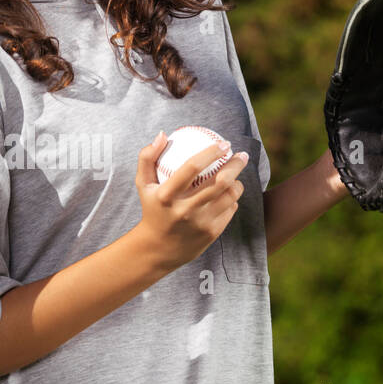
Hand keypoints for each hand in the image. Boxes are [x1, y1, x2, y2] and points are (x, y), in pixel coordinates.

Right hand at [132, 131, 247, 272]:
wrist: (158, 249)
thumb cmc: (152, 209)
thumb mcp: (142, 184)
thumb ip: (147, 157)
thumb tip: (162, 134)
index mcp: (166, 195)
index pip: (192, 167)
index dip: (211, 153)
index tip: (223, 144)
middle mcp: (184, 209)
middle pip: (220, 181)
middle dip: (235, 164)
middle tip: (240, 155)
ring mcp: (200, 223)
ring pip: (230, 195)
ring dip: (237, 181)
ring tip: (236, 174)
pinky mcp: (211, 233)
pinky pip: (230, 209)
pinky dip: (232, 199)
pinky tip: (230, 193)